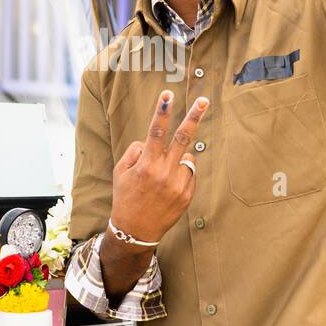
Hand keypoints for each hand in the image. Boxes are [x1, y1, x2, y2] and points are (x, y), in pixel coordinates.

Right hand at [110, 89, 207, 243]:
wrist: (136, 230)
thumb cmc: (126, 196)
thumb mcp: (121, 172)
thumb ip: (137, 151)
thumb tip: (153, 142)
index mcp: (147, 165)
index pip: (156, 131)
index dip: (162, 111)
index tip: (168, 94)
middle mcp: (165, 173)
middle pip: (183, 138)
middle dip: (194, 117)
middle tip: (204, 100)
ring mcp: (179, 184)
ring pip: (186, 157)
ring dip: (177, 158)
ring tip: (163, 176)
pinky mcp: (188, 194)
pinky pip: (189, 173)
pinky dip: (181, 173)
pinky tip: (168, 187)